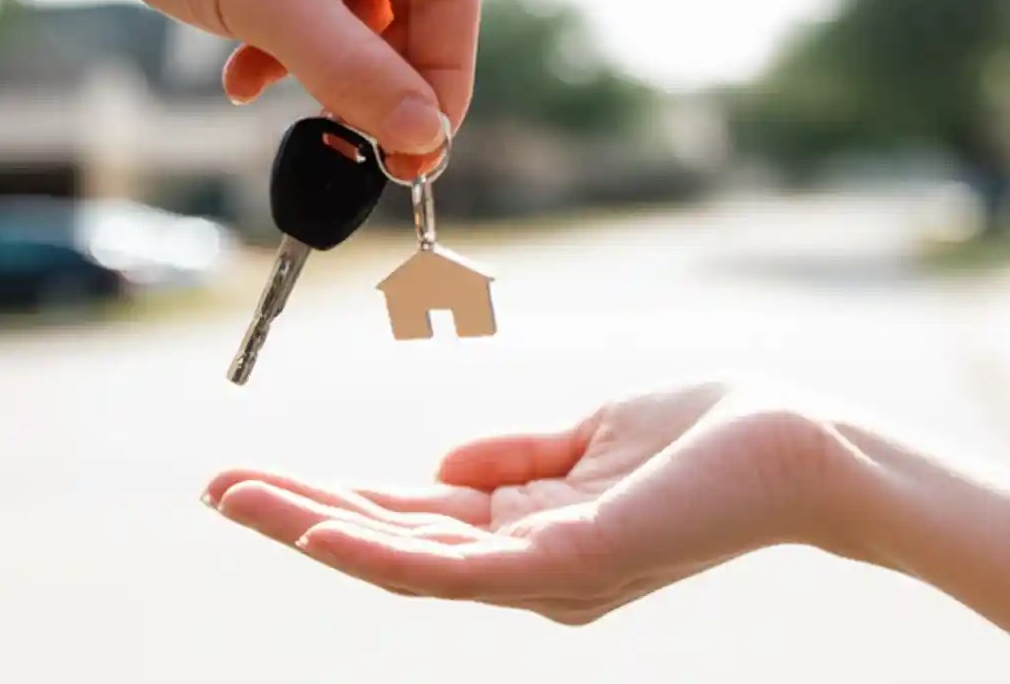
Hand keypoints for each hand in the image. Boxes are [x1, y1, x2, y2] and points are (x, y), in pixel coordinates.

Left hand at [109, 0, 478, 172]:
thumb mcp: (272, 2)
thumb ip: (353, 69)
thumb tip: (424, 138)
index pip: (452, 0)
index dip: (445, 78)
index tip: (423, 147)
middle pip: (412, 13)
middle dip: (383, 85)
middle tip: (366, 146)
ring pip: (359, 21)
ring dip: (330, 76)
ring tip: (299, 110)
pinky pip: (311, 12)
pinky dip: (285, 53)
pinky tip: (245, 78)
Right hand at [204, 382, 876, 624]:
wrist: (795, 445)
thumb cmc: (704, 438)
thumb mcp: (588, 438)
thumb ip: (516, 458)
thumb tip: (442, 465)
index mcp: (527, 528)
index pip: (410, 516)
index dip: (331, 498)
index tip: (259, 473)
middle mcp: (526, 565)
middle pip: (392, 540)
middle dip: (298, 515)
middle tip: (214, 487)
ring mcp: (546, 571)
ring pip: (407, 559)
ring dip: (315, 527)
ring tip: (236, 497)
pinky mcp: (573, 561)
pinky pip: (460, 567)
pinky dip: (384, 550)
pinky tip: (321, 527)